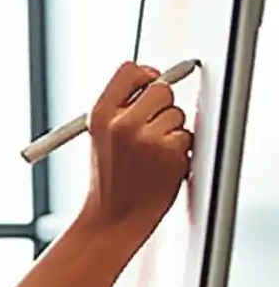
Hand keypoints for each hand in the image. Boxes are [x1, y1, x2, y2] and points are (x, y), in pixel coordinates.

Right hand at [82, 61, 192, 234]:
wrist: (114, 216)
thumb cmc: (110, 178)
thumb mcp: (100, 137)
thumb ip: (121, 108)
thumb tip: (154, 80)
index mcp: (100, 115)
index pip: (130, 71)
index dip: (145, 75)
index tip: (150, 85)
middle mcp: (122, 123)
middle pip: (161, 88)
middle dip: (162, 105)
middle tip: (153, 126)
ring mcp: (147, 138)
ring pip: (177, 114)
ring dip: (172, 130)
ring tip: (153, 153)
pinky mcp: (169, 152)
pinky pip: (186, 136)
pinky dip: (179, 149)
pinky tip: (162, 164)